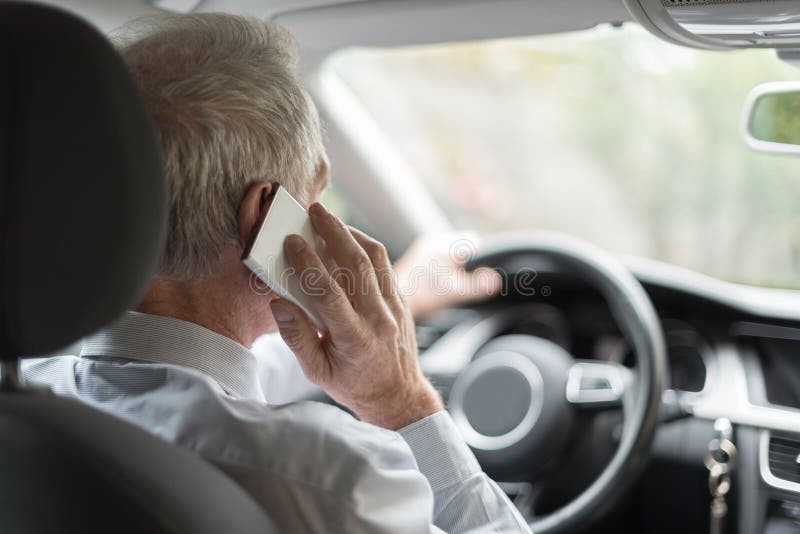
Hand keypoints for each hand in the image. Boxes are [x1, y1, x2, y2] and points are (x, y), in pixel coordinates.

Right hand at [268, 203, 442, 429]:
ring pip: (374, 259)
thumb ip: (296, 337)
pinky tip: (348, 239)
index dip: (307, 264)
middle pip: (355, 265)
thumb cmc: (352, 385)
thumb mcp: (316, 372)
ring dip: (351, 234)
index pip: (327, 293)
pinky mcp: (401, 301)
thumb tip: (278, 303)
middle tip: (314, 212)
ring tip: (330, 220)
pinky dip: (366, 248)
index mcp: (353, 339)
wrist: (397, 395)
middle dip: (333, 233)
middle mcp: (378, 320)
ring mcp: (394, 308)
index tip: (291, 242)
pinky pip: (384, 266)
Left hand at [394, 232, 501, 318]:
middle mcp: (433, 241)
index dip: (483, 257)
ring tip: (451, 281)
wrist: (390, 300)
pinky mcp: (418, 256)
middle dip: (469, 261)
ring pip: (452, 250)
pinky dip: (445, 265)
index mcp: (444, 246)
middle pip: (464, 244)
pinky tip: (440, 281)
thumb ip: (477, 285)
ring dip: (457, 263)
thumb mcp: (454, 293)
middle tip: (465, 279)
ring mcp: (424, 247)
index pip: (475, 242)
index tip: (482, 272)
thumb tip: (495, 279)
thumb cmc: (421, 297)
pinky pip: (440, 255)